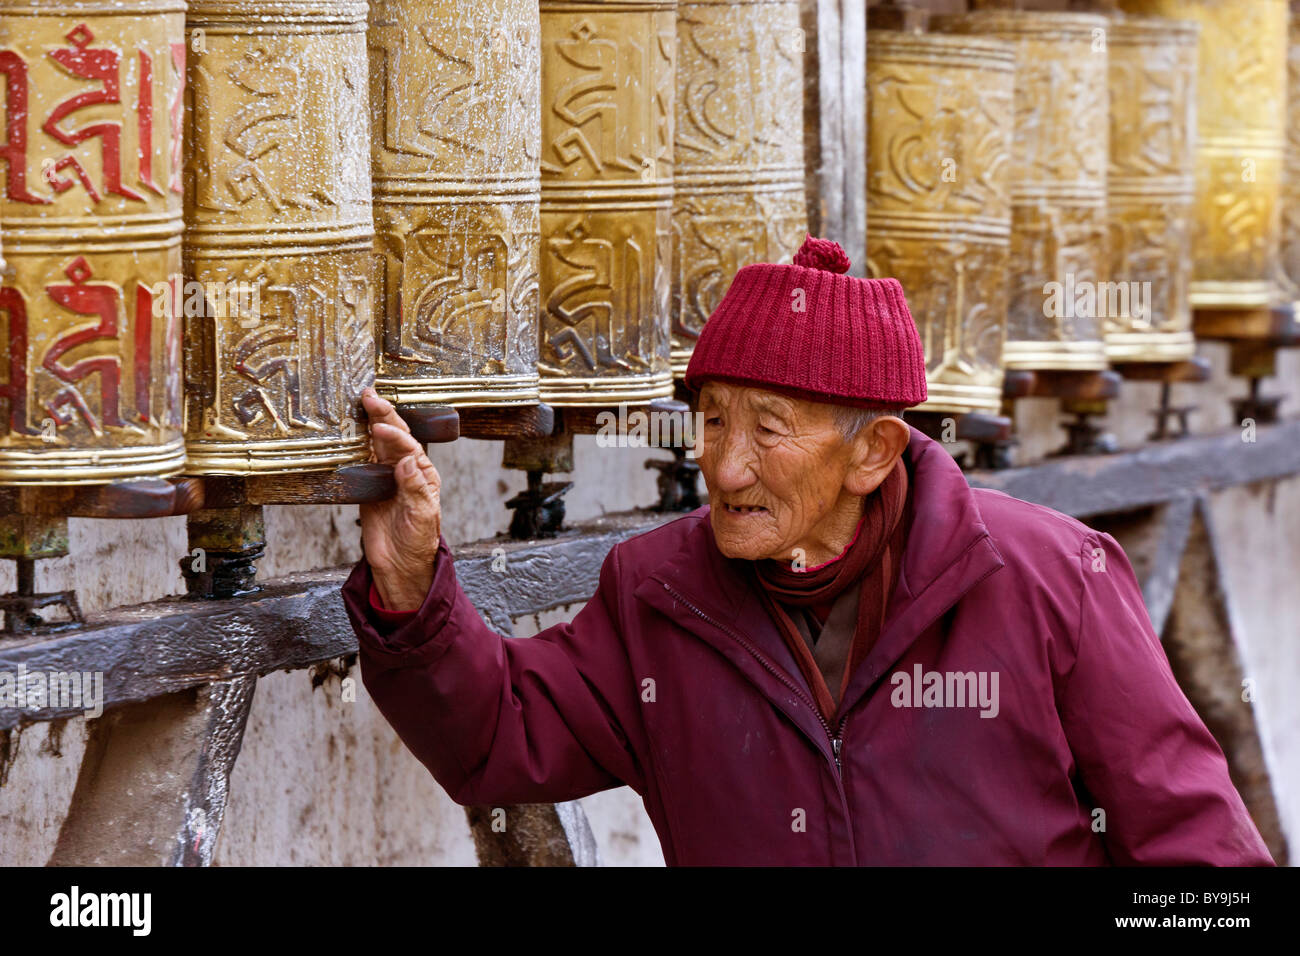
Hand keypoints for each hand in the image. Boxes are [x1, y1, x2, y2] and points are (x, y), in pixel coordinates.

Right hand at [359, 387, 441, 609]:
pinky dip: (356, 446)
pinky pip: (362, 462)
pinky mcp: (369, 488)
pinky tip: (348, 431)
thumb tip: (409, 461)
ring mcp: (386, 478)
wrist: (400, 565)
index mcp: (424, 475)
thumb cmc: (418, 542)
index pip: (409, 447)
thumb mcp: (423, 515)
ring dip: (369, 423)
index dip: (395, 434)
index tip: (379, 426)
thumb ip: (415, 488)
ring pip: (377, 444)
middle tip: (368, 395)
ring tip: (359, 403)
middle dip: (383, 414)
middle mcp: (406, 471)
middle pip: (394, 437)